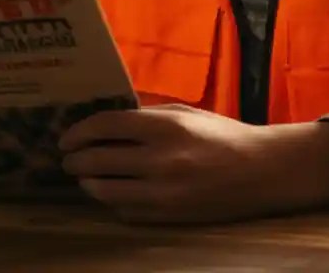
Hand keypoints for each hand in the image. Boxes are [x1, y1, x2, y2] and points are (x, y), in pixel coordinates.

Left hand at [59, 104, 328, 223]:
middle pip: (97, 160)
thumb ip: (148, 117)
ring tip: (85, 177)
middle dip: (75, 160)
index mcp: (165, 126)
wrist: (261, 171)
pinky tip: (113, 194)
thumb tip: (107, 122)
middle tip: (68, 159)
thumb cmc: (223, 136)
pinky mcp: (167, 215)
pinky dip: (113, 203)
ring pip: (104, 191)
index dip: (79, 131)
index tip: (66, 137)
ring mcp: (162, 192)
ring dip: (88, 183)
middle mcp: (159, 159)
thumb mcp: (186, 113)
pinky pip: (125, 212)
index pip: (105, 126)